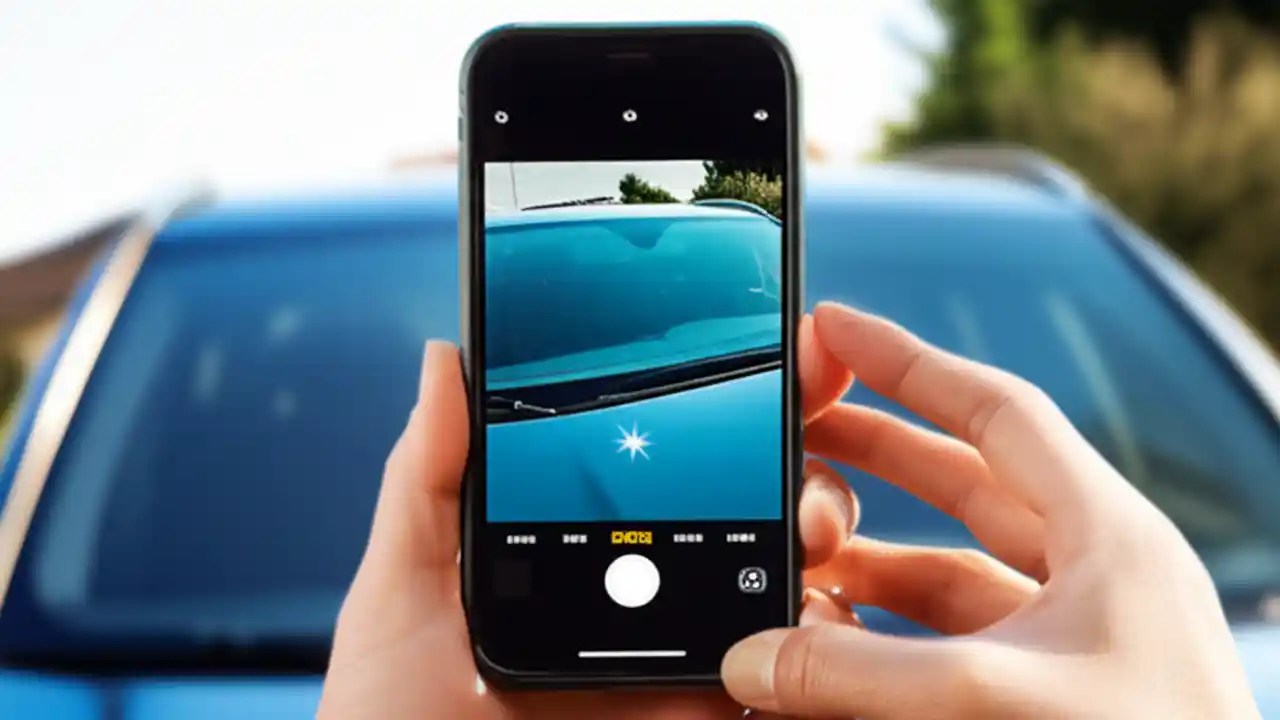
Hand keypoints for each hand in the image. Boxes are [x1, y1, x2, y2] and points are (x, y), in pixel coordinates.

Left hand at [317, 342, 856, 718]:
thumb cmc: (388, 713)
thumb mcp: (401, 588)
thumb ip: (426, 478)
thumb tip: (445, 360)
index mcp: (576, 546)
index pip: (661, 461)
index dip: (724, 407)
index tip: (773, 349)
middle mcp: (638, 592)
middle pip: (744, 506)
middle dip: (796, 459)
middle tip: (804, 427)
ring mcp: (675, 654)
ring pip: (781, 578)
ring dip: (816, 530)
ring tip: (811, 523)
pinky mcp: (701, 710)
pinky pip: (779, 673)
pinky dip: (812, 635)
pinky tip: (813, 601)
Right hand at [721, 302, 1258, 718]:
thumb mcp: (997, 699)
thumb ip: (862, 675)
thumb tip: (755, 661)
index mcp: (1106, 538)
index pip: (997, 412)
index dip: (911, 363)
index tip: (839, 330)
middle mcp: (1087, 578)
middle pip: (962, 480)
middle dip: (874, 450)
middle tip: (799, 427)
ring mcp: (1065, 640)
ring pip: (945, 568)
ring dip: (867, 557)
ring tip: (796, 549)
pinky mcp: (1040, 695)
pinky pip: (945, 642)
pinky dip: (884, 632)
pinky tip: (832, 638)